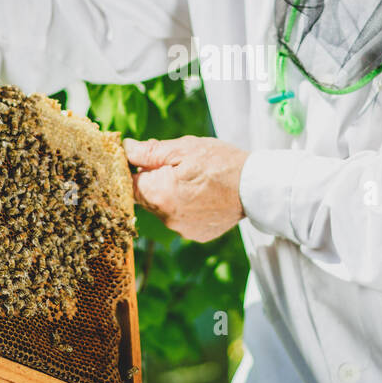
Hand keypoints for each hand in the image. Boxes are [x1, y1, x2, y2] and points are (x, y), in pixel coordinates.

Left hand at [123, 136, 248, 242]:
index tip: (146, 159)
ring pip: (163, 208)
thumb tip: (126, 149)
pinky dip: (185, 207)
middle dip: (154, 180)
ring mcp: (182, 229)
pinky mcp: (196, 234)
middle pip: (146, 197)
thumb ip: (149, 151)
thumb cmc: (220, 163)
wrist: (255, 188)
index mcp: (159, 194)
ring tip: (193, 180)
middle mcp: (166, 218)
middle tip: (176, 165)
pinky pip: (181, 219)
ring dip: (170, 194)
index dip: (135, 169)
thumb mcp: (183, 148)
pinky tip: (202, 195)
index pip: (129, 183)